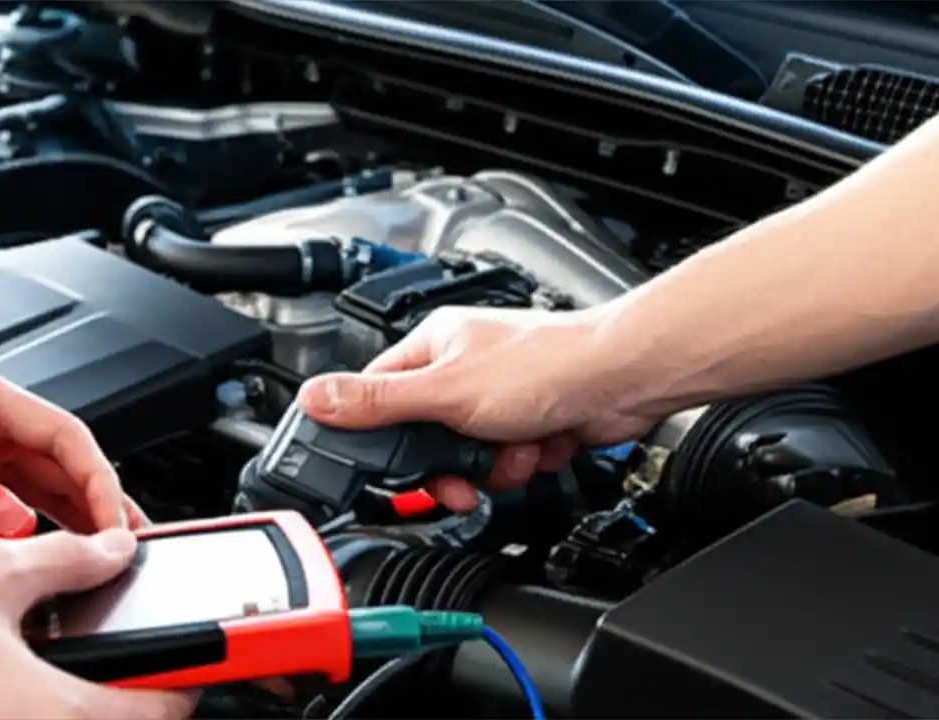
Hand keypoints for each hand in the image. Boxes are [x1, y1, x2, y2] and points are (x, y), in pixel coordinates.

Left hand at [0, 325, 134, 544]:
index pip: (59, 433)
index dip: (96, 478)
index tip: (113, 520)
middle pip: (52, 456)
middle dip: (90, 499)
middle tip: (117, 544)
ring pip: (23, 475)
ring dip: (55, 512)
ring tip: (85, 549)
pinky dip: (7, 519)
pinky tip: (18, 545)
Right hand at [0, 528, 196, 718]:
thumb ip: (69, 559)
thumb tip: (114, 549)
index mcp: (57, 711)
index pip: (166, 711)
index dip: (187, 678)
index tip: (189, 660)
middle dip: (138, 699)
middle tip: (138, 667)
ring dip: (91, 709)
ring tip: (77, 673)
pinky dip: (43, 714)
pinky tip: (23, 687)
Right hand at [296, 306, 660, 510]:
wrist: (622, 379)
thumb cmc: (545, 364)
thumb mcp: (445, 391)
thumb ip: (378, 402)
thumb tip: (316, 397)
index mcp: (432, 347)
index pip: (377, 396)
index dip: (377, 437)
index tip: (385, 467)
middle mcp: (462, 367)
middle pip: (424, 436)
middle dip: (447, 462)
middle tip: (458, 475)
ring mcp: (497, 397)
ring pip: (467, 455)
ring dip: (491, 465)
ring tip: (513, 449)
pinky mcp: (528, 422)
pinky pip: (504, 461)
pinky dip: (521, 463)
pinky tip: (538, 445)